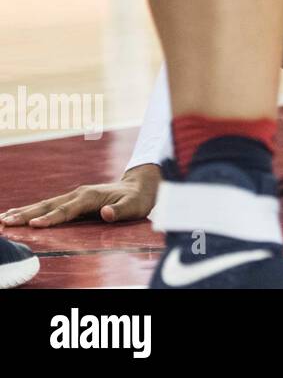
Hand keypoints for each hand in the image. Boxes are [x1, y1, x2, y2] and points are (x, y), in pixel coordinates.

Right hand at [1, 165, 160, 227]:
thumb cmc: (138, 199)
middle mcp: (79, 194)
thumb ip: (121, 211)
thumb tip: (106, 213)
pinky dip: (32, 210)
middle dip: (27, 214)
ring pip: (45, 204)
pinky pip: (49, 206)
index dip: (52, 218)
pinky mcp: (73, 200)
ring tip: (3, 218)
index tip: (34, 225)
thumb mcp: (135, 206)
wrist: (141, 185)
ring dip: (24, 211)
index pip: (67, 210)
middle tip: (5, 222)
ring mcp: (74, 196)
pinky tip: (18, 214)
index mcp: (91, 196)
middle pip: (49, 205)